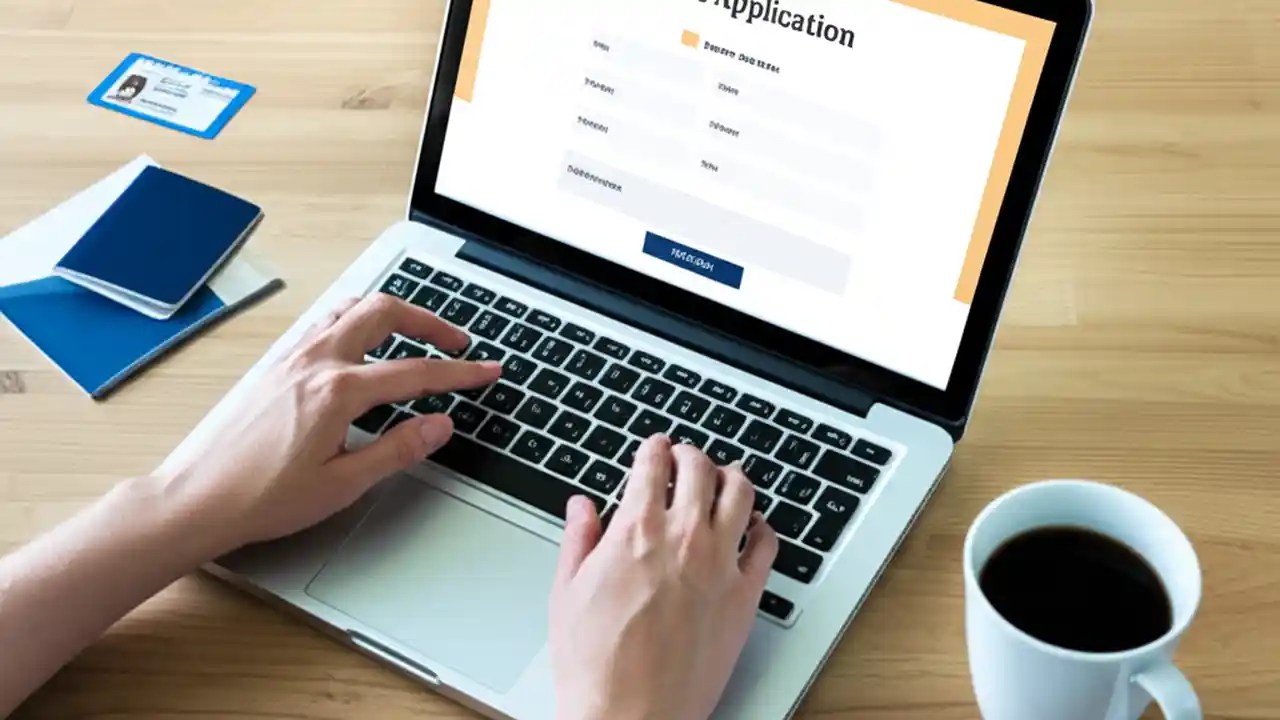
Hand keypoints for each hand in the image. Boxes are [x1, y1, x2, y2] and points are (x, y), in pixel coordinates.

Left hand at [158, 293, 501, 552]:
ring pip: (351, 307)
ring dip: (391, 312)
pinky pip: (323, 321)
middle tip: (458, 342)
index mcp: (337, 391)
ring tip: (415, 331)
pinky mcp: (275, 363)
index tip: (486, 371)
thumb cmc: (262, 497)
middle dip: (429, 322)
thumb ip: (398, 448)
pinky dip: (355, 318)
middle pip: (384, 313)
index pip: (415, 372)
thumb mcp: (343, 483)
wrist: (197, 499)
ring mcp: (291, 357)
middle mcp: (314, 362)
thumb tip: (439, 425)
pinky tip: (361, 340)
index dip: (459, 372)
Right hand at [550, 435, 778, 719]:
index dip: (653, 448)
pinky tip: (752, 526)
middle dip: (690, 455)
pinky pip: (767, 544)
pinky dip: (761, 526)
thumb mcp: (567, 593)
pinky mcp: (745, 597)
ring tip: (721, 478)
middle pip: (700, 468)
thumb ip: (579, 540)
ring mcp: (720, 566)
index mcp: (635, 532)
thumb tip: (581, 507)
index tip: (654, 448)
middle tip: (684, 458)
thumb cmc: (596, 666)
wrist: (631, 716)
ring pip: (741, 493)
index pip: (653, 464)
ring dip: (729, 477)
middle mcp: (683, 539)